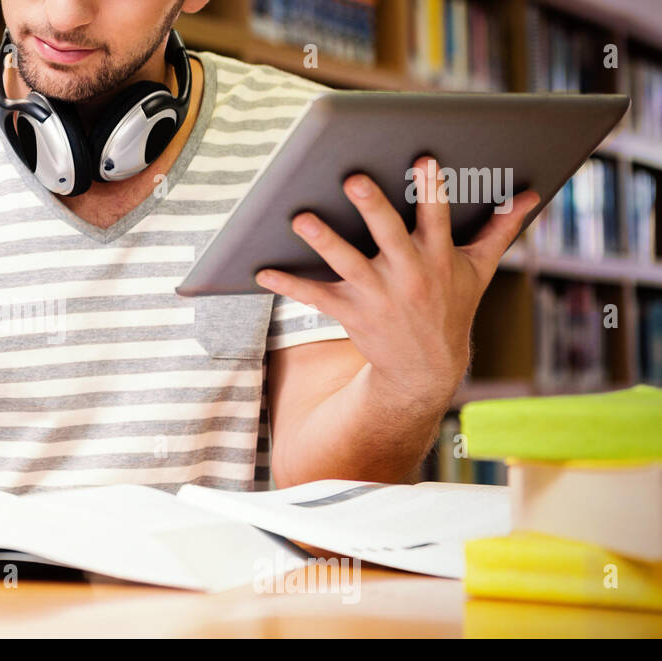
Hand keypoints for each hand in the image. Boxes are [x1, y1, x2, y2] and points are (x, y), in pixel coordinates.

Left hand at [254, 156, 539, 407]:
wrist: (426, 370)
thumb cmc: (449, 308)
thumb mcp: (477, 270)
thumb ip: (499, 230)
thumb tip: (532, 195)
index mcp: (438, 258)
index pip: (438, 218)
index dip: (432, 190)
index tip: (423, 159)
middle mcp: (407, 276)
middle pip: (388, 235)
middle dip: (372, 208)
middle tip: (352, 179)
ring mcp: (377, 296)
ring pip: (346, 264)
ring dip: (323, 240)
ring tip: (299, 217)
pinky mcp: (351, 313)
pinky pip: (315, 295)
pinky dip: (288, 283)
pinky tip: (260, 269)